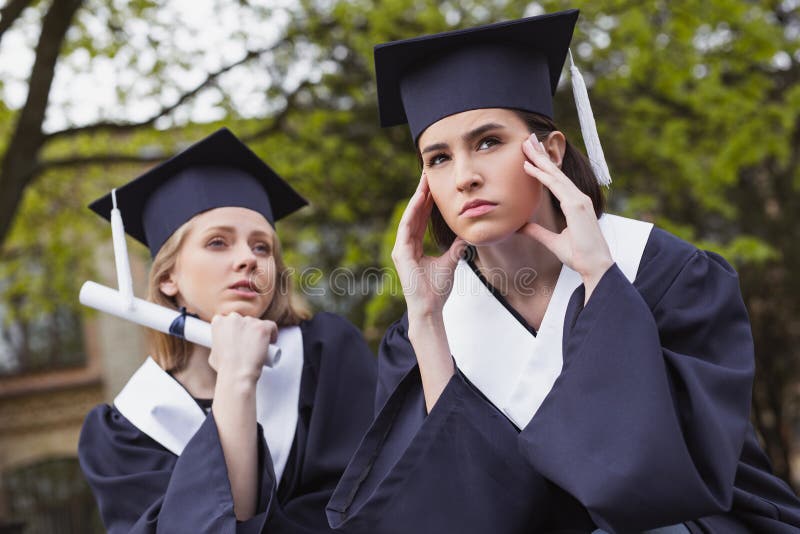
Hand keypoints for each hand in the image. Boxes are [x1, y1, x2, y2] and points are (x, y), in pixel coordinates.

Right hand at [208, 312, 277, 384]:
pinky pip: (271, 326)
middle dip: (247, 330)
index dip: (235, 329)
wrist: (237, 374)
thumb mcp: (213, 353)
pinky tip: (270, 342)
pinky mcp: (262, 327)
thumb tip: (223, 344)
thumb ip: (218, 344)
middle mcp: (234, 318)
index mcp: (219, 322)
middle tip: (249, 344)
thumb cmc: (225, 368)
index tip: (239, 337)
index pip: (229, 319)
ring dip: (258, 333)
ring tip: (258, 347)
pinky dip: (272, 333)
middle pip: (244, 320)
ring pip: (257, 323)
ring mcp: (249, 322)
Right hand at [391, 172, 466, 318]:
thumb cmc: (437, 290)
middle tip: (427, 175)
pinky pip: (407, 227)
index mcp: (414, 247)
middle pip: (414, 214)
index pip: (421, 219)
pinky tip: (420, 198)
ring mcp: (400, 248)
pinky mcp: (400, 253)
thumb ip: (455, 248)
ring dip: (417, 198)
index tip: (433, 187)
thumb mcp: (450, 262)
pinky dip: (413, 212)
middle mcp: (405, 245)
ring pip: (409, 216)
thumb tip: (465, 236)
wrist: (430, 308)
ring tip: (424, 181)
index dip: (427, 203)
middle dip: (421, 194)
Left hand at [520, 134, 613, 299]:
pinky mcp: (577, 206)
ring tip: (526, 146)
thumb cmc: (579, 255)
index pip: (556, 180)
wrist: (594, 266)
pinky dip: (542, 175)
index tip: (532, 155)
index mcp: (575, 204)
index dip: (543, 166)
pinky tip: (530, 167)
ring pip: (555, 175)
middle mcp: (578, 198)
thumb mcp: (553, 242)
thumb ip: (538, 232)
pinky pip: (556, 186)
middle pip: (556, 172)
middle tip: (528, 139)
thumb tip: (521, 226)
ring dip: (539, 159)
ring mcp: (579, 200)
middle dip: (541, 155)